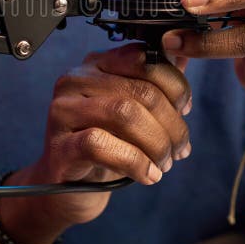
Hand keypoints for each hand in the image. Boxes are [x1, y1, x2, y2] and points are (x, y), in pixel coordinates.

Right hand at [2, 43, 190, 242]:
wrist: (70, 188)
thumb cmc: (106, 144)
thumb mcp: (134, 110)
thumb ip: (156, 82)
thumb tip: (185, 54)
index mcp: (97, 63)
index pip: (143, 58)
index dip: (175, 85)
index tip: (185, 110)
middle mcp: (76, 79)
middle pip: (140, 91)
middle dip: (172, 124)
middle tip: (180, 149)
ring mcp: (63, 111)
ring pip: (124, 114)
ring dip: (157, 144)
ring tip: (165, 164)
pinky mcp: (59, 145)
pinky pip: (101, 145)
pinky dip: (135, 162)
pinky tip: (148, 175)